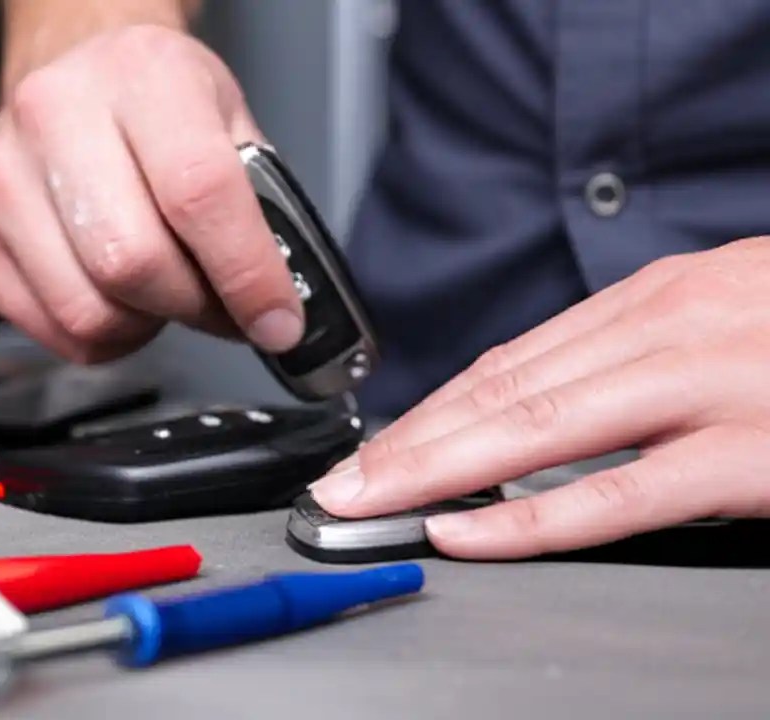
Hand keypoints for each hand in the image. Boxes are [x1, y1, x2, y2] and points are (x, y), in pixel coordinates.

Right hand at [0, 25, 303, 363]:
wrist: (73, 69)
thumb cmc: (153, 99)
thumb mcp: (227, 118)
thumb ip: (260, 206)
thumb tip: (278, 305)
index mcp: (140, 74)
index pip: (197, 193)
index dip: (245, 274)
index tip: (275, 320)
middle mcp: (55, 115)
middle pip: (131, 263)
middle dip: (193, 306)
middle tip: (219, 304)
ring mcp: (0, 176)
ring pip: (87, 310)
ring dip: (143, 324)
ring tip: (159, 291)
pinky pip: (50, 329)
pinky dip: (97, 335)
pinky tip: (112, 294)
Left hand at [309, 237, 769, 558]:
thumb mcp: (726, 319)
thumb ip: (639, 356)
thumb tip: (551, 401)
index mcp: (662, 299)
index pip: (513, 360)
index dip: (432, 409)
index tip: (375, 447)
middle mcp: (671, 330)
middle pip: (503, 391)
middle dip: (408, 444)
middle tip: (340, 486)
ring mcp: (710, 388)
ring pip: (537, 431)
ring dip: (437, 473)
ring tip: (370, 506)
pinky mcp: (752, 454)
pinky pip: (618, 493)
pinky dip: (529, 518)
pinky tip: (465, 532)